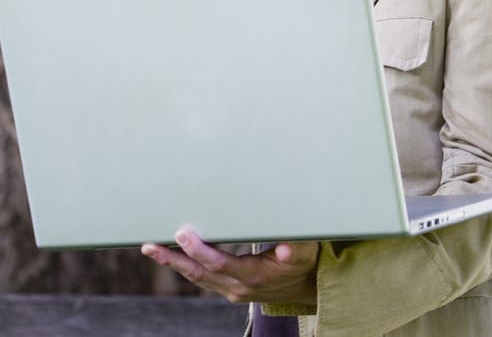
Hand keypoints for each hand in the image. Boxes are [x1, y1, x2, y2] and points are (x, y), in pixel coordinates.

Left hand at [141, 229, 318, 304]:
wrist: (307, 287)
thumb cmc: (304, 264)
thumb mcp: (306, 253)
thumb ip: (295, 250)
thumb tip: (283, 248)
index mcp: (254, 276)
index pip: (219, 264)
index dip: (199, 250)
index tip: (183, 234)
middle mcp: (238, 286)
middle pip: (199, 273)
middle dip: (173, 259)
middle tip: (151, 245)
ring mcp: (232, 289)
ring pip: (197, 277)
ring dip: (173, 263)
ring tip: (151, 248)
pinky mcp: (229, 287)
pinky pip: (202, 278)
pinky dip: (185, 266)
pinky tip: (171, 255)